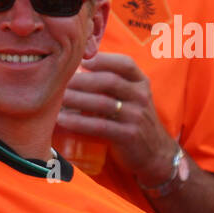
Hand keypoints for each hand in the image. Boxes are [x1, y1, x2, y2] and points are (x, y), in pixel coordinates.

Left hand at [57, 53, 176, 181]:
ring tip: (58, 98)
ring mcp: (136, 116)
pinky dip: (79, 122)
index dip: (102, 59)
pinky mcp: (128, 135)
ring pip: (103, 103)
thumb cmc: (133, 120)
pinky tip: (63, 120)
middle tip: (60, 81)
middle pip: (110, 81)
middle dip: (82, 80)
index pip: (125, 63)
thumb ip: (113, 83)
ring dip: (77, 99)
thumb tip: (77, 68)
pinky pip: (100, 126)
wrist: (155, 153)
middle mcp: (141, 96)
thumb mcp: (131, 97)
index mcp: (141, 82)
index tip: (80, 60)